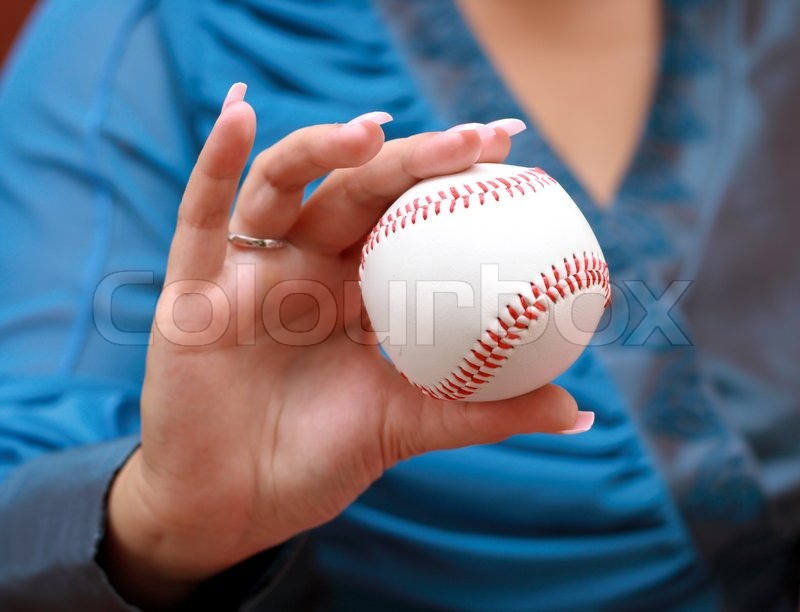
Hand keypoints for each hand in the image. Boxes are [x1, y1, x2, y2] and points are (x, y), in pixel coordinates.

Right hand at [103, 85, 581, 605]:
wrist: (233, 507)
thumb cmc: (317, 461)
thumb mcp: (406, 428)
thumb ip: (483, 413)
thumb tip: (578, 409)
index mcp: (356, 291)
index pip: (410, 219)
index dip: (456, 181)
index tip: (515, 154)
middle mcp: (307, 267)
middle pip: (359, 191)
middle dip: (416, 156)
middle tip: (476, 139)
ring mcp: (250, 270)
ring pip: (285, 185)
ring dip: (325, 147)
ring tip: (375, 131)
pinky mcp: (193, 285)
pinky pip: (200, 215)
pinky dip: (216, 161)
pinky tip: (240, 114)